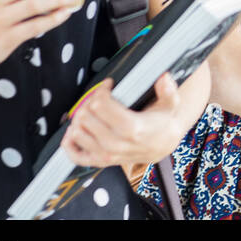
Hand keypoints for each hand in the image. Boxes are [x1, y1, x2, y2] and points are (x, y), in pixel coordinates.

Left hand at [62, 74, 185, 168]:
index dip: (101, 90)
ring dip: (79, 118)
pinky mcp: (99, 162)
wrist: (162, 146)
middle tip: (99, 96)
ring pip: (77, 133)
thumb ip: (169, 90)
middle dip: (90, 101)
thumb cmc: (162, 123)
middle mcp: (116, 144)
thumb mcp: (170, 105)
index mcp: (132, 128)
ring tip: (90, 110)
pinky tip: (76, 130)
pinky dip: (70, 143)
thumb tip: (163, 78)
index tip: (108, 85)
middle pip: (86, 117)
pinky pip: (75, 156)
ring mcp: (106, 155)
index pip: (101, 105)